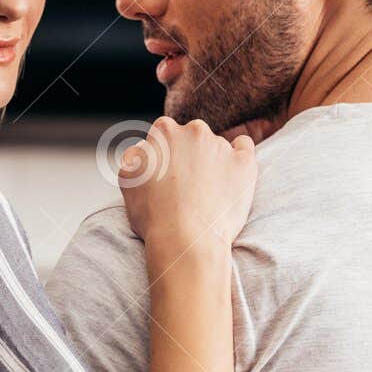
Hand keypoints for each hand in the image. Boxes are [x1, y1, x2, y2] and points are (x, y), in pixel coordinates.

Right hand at [117, 117, 256, 253]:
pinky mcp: (244, 162)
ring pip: (217, 145)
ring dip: (213, 161)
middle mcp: (193, 132)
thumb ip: (136, 154)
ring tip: (206, 193)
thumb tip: (146, 148)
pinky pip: (244, 146)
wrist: (184, 239)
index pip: (164, 133)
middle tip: (185, 185)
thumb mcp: (127, 178)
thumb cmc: (153, 214)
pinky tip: (232, 173)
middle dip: (189, 154)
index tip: (166, 173)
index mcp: (164, 132)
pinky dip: (239, 156)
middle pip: (192, 136)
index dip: (165, 154)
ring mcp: (221, 146)